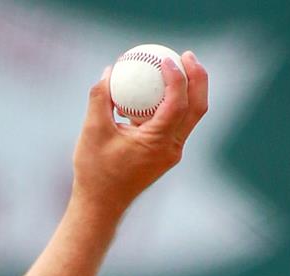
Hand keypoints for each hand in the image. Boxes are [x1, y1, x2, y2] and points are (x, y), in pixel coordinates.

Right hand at [70, 50, 208, 220]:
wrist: (100, 205)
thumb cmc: (95, 171)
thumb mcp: (92, 130)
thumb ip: (100, 98)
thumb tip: (109, 70)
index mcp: (158, 143)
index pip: (178, 104)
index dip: (177, 78)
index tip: (167, 59)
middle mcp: (172, 148)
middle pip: (197, 108)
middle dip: (197, 78)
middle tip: (185, 55)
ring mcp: (171, 152)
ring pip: (190, 116)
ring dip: (189, 90)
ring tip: (176, 66)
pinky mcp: (165, 154)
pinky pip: (175, 123)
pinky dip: (171, 104)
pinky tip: (155, 91)